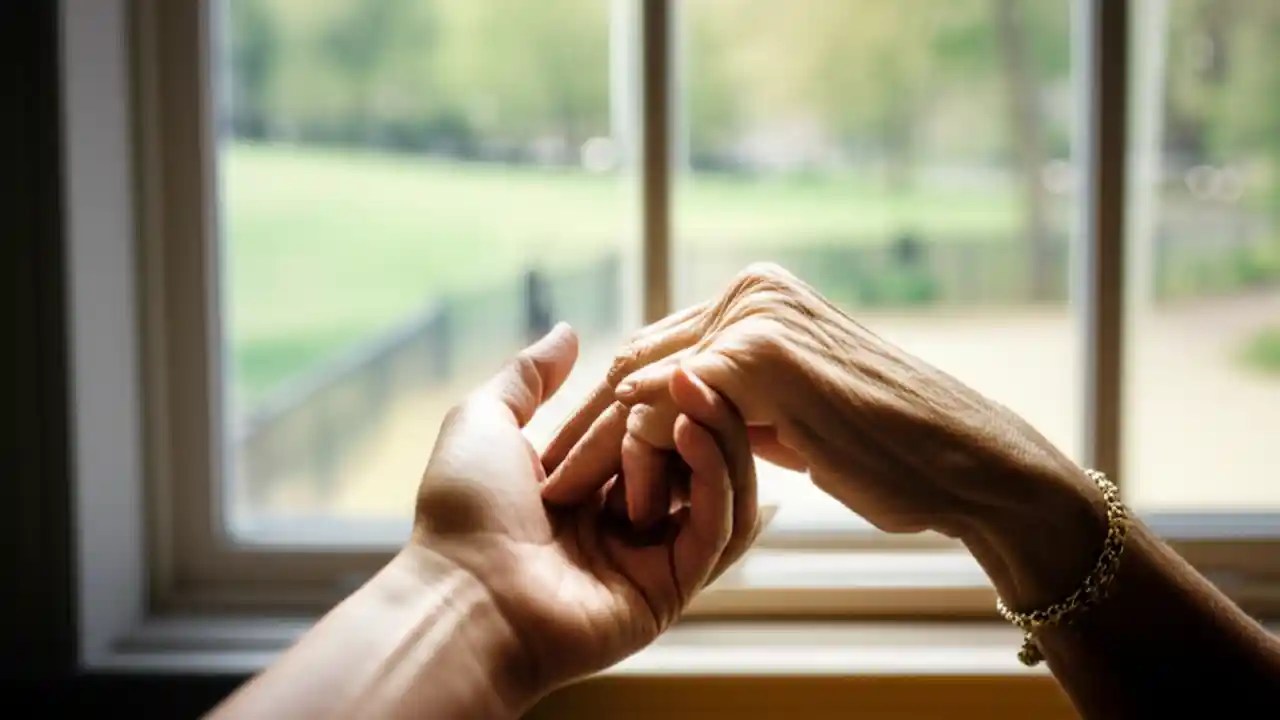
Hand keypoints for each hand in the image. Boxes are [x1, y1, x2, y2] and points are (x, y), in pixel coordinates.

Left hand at [414, 323, 758, 701]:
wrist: (460, 596)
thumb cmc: (461, 515)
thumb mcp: (485, 424)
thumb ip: (527, 377)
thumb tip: (567, 331)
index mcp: (588, 489)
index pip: (653, 433)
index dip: (665, 395)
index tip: (673, 356)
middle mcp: (626, 525)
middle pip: (696, 461)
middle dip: (705, 411)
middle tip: (698, 369)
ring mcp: (652, 559)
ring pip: (722, 494)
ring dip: (720, 438)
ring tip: (699, 391)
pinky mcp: (671, 589)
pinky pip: (717, 531)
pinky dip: (717, 478)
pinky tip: (690, 432)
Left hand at [541, 264, 1106, 610]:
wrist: (968, 463)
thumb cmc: (892, 444)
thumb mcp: (795, 405)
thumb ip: (731, 387)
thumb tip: (655, 393)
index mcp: (754, 296)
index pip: (652, 351)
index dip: (604, 410)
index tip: (568, 461)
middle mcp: (750, 295)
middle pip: (636, 363)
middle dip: (588, 426)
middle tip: (552, 483)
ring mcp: (756, 322)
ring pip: (644, 388)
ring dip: (602, 447)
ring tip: (575, 501)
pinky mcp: (760, 362)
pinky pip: (672, 413)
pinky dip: (642, 459)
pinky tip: (630, 504)